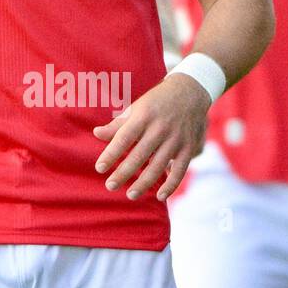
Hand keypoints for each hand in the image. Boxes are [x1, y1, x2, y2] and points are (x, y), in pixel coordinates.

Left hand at [92, 73, 209, 201]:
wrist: (190, 91)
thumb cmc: (156, 102)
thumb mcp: (137, 107)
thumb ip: (118, 124)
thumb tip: (96, 133)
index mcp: (144, 116)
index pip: (124, 138)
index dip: (111, 154)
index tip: (99, 168)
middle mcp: (160, 128)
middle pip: (139, 155)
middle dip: (124, 172)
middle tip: (110, 186)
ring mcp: (176, 139)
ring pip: (159, 165)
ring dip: (144, 182)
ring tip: (131, 194)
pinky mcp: (189, 147)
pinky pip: (180, 170)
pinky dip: (171, 184)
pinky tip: (159, 196)